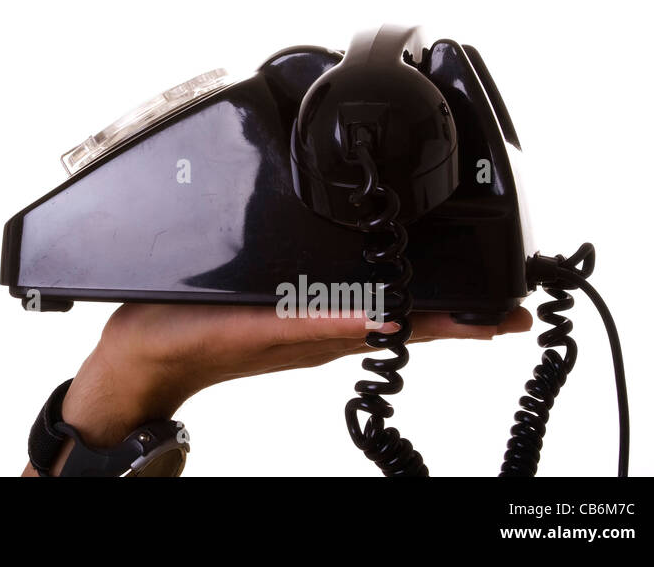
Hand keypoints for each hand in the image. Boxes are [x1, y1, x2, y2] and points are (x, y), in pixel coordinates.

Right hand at [60, 303, 533, 447]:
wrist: (143, 355)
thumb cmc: (191, 338)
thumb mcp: (261, 327)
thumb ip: (320, 323)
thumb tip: (386, 320)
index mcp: (325, 332)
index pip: (412, 325)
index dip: (464, 320)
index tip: (510, 313)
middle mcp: (325, 331)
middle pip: (409, 319)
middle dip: (460, 311)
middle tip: (510, 305)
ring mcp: (308, 328)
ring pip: (384, 314)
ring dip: (428, 306)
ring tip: (469, 300)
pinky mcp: (287, 321)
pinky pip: (349, 310)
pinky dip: (383, 301)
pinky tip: (390, 297)